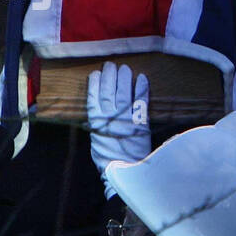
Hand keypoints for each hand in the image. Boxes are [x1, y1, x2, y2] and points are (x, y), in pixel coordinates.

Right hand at [87, 62, 150, 198]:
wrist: (124, 171)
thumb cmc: (108, 159)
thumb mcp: (97, 141)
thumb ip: (98, 125)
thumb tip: (98, 113)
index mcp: (96, 122)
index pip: (93, 97)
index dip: (94, 84)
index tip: (96, 73)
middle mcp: (109, 117)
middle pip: (108, 91)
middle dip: (109, 76)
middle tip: (111, 64)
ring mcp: (125, 119)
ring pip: (123, 93)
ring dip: (124, 79)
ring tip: (124, 68)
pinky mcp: (140, 122)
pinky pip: (141, 102)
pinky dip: (141, 89)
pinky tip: (141, 78)